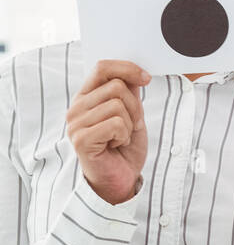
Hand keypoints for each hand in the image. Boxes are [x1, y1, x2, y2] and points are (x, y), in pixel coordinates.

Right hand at [67, 60, 150, 204]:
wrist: (120, 177)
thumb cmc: (124, 146)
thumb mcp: (132, 113)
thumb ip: (129, 92)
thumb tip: (135, 73)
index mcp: (86, 97)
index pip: (102, 68)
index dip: (128, 68)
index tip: (146, 79)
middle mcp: (76, 108)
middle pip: (117, 86)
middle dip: (135, 106)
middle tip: (131, 125)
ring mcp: (76, 124)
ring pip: (118, 105)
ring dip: (130, 124)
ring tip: (121, 137)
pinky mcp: (81, 140)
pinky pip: (116, 123)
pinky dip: (124, 135)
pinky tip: (116, 144)